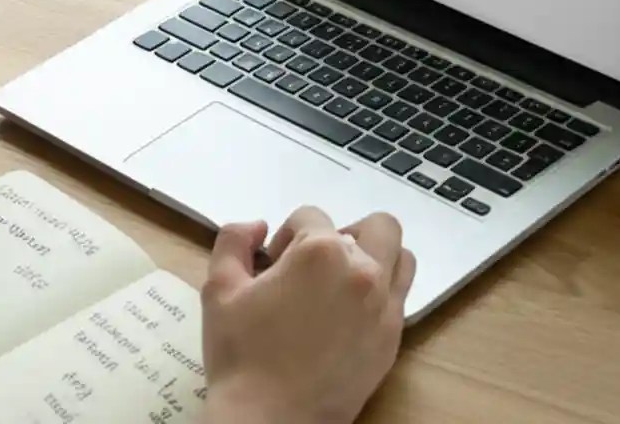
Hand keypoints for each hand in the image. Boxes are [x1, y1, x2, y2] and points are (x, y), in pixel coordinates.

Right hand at [200, 207, 415, 423]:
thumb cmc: (242, 356)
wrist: (271, 420)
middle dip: (345, 233)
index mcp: (321, 253)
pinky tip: (347, 315)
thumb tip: (256, 227)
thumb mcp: (219, 289)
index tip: (273, 264)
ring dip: (375, 258)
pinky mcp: (392, 339)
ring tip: (341, 282)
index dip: (286, 235)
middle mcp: (363, 272)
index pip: (311, 216)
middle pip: (376, 226)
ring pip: (400, 258)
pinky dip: (380, 294)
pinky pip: (400, 299)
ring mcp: (384, 307)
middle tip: (316, 263)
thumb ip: (233, 241)